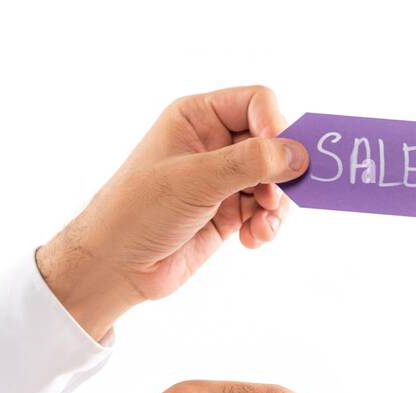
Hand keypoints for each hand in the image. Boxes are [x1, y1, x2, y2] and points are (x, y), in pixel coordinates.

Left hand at [37, 85, 308, 339]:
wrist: (117, 265)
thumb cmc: (140, 210)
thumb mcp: (196, 179)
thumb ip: (250, 163)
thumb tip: (298, 155)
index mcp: (198, 117)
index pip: (256, 103)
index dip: (275, 127)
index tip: (280, 159)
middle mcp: (213, 143)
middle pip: (272, 143)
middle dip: (280, 173)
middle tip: (272, 199)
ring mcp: (222, 179)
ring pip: (273, 180)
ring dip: (276, 205)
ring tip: (262, 226)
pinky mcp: (227, 212)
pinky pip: (264, 210)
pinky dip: (266, 224)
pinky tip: (252, 239)